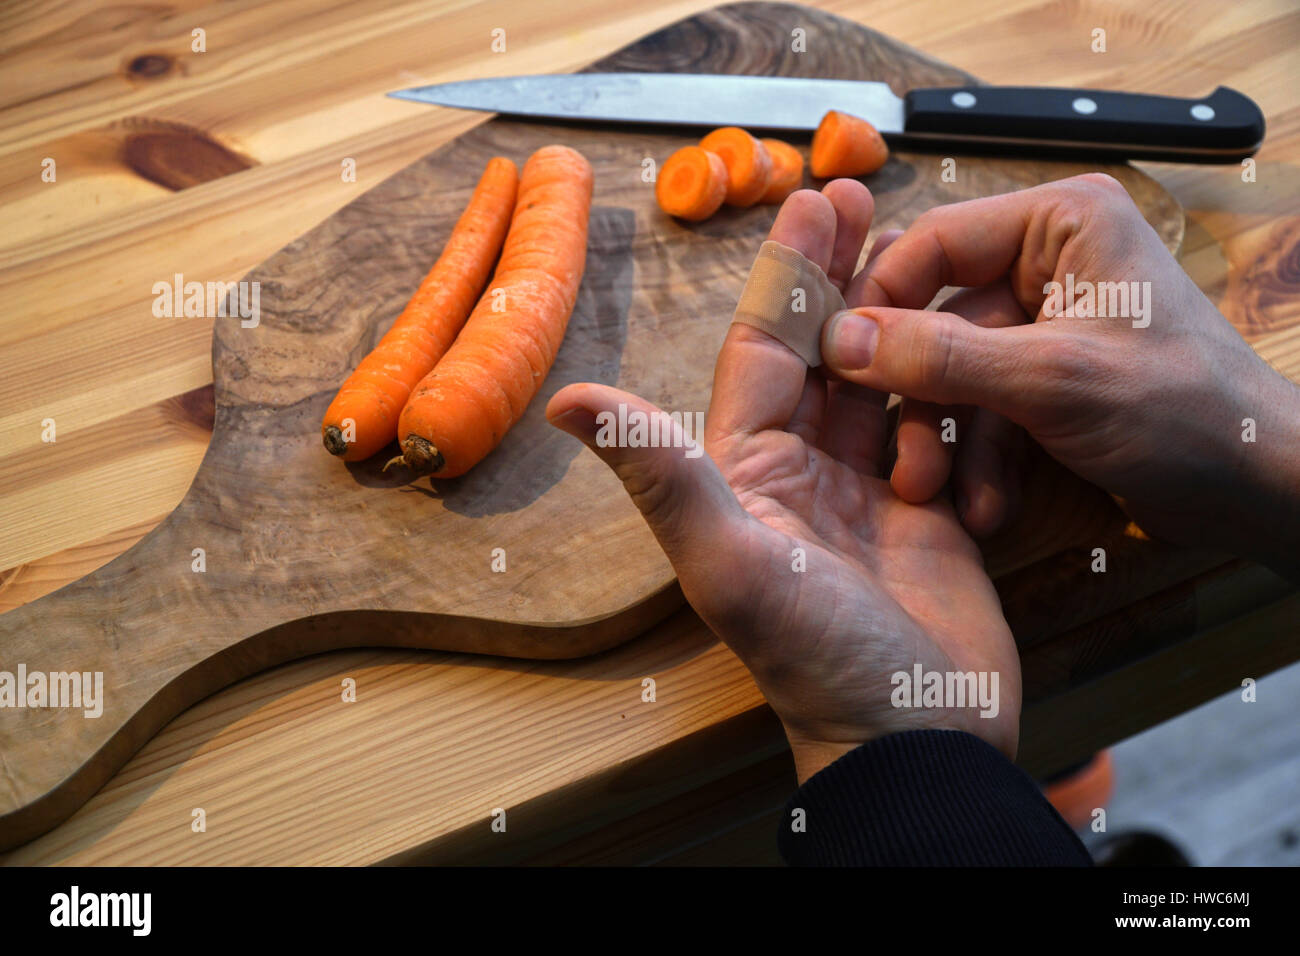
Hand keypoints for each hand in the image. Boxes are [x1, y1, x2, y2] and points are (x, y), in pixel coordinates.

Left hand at [547, 181, 1020, 783]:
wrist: (914, 737)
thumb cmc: (820, 661)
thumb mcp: (732, 559)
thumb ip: (659, 472)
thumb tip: (564, 399)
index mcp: (747, 472)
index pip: (762, 349)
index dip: (785, 273)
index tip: (811, 199)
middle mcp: (799, 474)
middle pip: (820, 350)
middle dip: (842, 273)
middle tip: (862, 192)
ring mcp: (864, 491)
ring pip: (878, 379)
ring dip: (897, 320)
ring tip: (929, 257)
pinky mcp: (926, 513)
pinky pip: (933, 426)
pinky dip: (946, 390)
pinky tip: (965, 355)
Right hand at [822, 173, 1299, 578]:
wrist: (1260, 491)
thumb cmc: (1183, 414)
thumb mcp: (1049, 380)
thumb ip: (939, 356)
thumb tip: (839, 339)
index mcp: (1060, 224)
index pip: (936, 242)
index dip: (881, 301)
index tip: (837, 361)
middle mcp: (1051, 261)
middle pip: (939, 318)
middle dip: (922, 398)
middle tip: (894, 453)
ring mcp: (1050, 324)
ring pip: (957, 374)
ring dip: (949, 441)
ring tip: (941, 497)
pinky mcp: (1051, 380)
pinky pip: (987, 407)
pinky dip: (982, 458)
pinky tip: (986, 506)